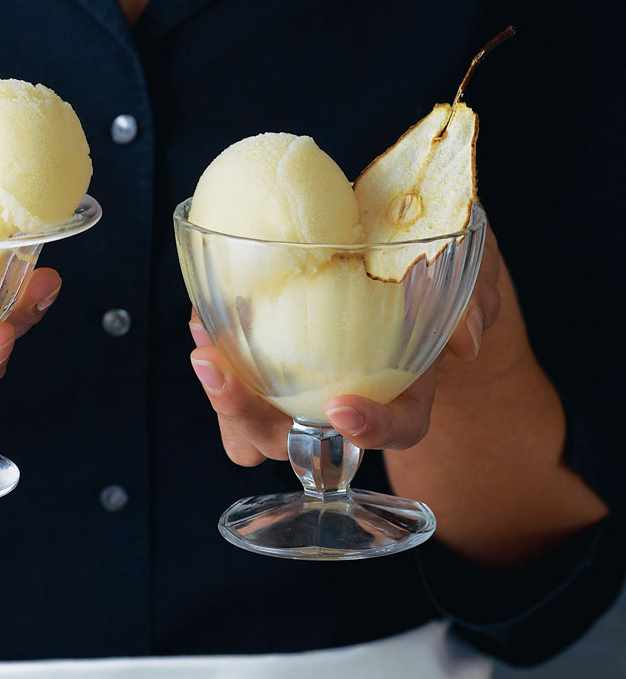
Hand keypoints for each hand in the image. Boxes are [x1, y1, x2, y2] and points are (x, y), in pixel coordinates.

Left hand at [189, 227, 502, 464]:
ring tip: (205, 351)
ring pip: (255, 428)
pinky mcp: (266, 355)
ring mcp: (302, 383)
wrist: (398, 233)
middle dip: (255, 422)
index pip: (397, 428)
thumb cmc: (439, 251)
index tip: (341, 408)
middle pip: (299, 444)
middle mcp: (348, 396)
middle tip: (221, 371)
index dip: (371, 430)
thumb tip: (465, 340)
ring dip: (224, 402)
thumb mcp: (471, 262)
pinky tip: (204, 319)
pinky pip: (235, 377)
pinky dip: (215, 356)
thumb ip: (475, 294)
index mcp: (407, 386)